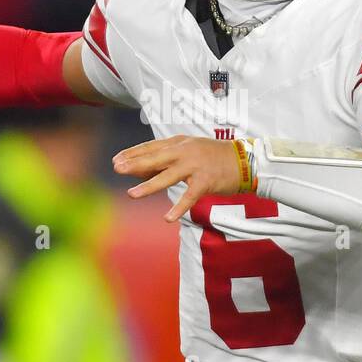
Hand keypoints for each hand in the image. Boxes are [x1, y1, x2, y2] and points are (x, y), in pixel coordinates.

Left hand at [113, 135, 246, 221]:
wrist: (244, 161)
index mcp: (179, 143)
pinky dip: (179, 208)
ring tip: (132, 194)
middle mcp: (185, 151)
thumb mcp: (189, 152)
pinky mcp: (206, 181)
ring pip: (168, 176)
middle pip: (155, 158)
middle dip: (134, 164)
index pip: (151, 147)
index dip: (133, 153)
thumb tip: (140, 170)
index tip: (116, 159)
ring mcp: (195, 166)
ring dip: (148, 186)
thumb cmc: (213, 158)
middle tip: (117, 168)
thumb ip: (167, 159)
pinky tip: (168, 218)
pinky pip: (189, 197)